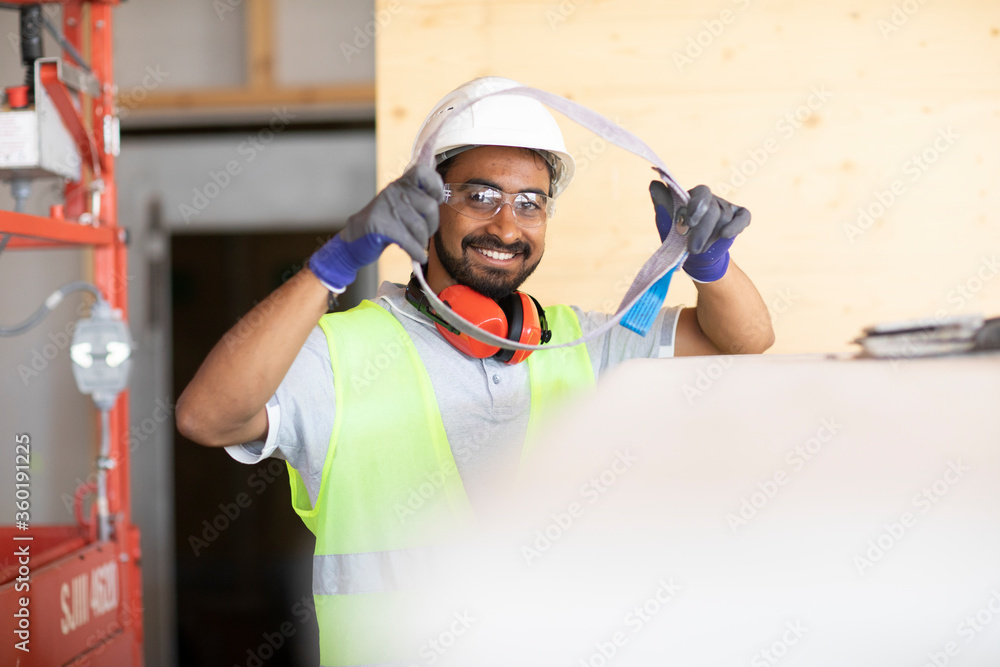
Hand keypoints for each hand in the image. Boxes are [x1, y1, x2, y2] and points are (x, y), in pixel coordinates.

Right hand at [309, 164, 444, 291]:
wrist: (356, 239)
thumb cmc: (385, 222)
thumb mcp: (400, 202)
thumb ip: (418, 191)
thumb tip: (436, 169)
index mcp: (401, 183)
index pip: (423, 172)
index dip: (436, 186)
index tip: (437, 200)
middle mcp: (394, 191)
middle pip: (429, 206)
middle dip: (433, 225)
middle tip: (426, 233)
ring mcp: (386, 207)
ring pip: (420, 227)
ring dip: (422, 242)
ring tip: (418, 246)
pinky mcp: (380, 226)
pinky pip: (409, 241)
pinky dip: (417, 252)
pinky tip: (418, 257)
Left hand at [649, 181, 750, 282]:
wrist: (694, 256)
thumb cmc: (677, 235)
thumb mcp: (666, 220)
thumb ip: (662, 202)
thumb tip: (654, 184)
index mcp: (694, 195)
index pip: (702, 193)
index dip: (698, 207)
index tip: (689, 223)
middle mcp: (712, 198)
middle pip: (713, 210)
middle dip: (703, 231)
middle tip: (692, 249)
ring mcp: (726, 207)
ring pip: (724, 219)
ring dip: (711, 237)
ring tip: (698, 250)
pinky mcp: (738, 217)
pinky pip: (743, 217)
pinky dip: (736, 226)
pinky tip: (726, 235)